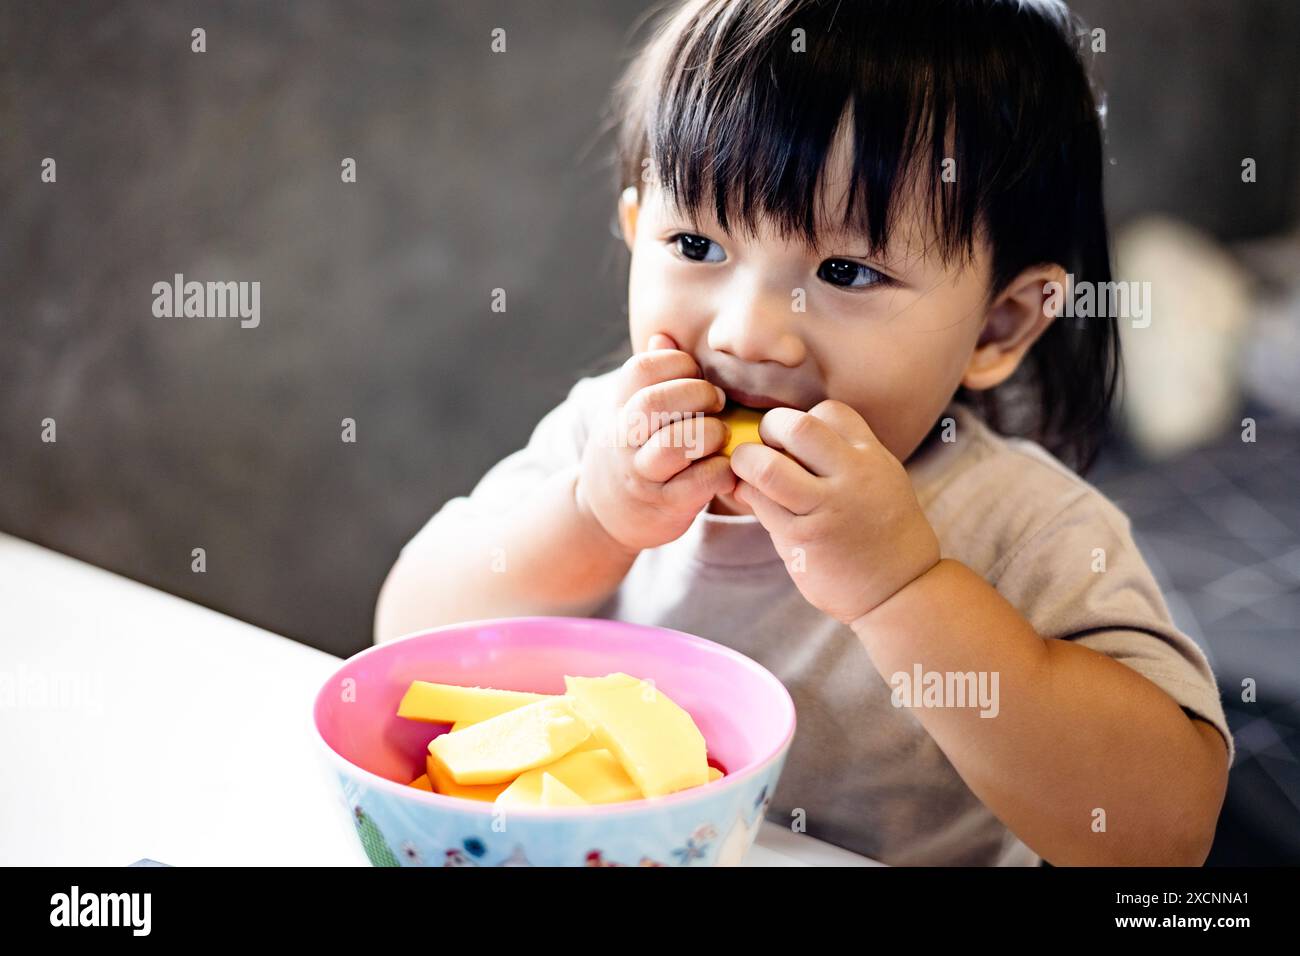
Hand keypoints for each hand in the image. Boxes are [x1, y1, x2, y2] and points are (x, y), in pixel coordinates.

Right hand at [575, 332, 736, 554]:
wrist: (603, 515)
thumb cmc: (631, 452)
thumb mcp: (627, 412)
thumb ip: (648, 377)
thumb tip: (664, 336)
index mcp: (616, 407)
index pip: (641, 369)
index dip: (676, 363)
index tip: (696, 374)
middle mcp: (622, 438)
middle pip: (654, 402)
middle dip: (696, 394)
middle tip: (717, 401)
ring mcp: (641, 474)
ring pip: (674, 445)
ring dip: (709, 433)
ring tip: (721, 433)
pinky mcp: (664, 505)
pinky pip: (697, 483)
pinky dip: (720, 470)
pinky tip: (726, 465)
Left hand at [729, 400, 940, 625]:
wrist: (902, 590)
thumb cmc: (883, 532)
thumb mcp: (882, 480)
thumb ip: (845, 456)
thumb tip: (789, 438)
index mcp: (872, 458)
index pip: (829, 412)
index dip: (802, 418)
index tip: (794, 440)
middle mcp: (852, 478)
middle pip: (796, 427)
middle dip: (769, 429)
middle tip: (762, 448)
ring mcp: (827, 509)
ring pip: (767, 467)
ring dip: (745, 463)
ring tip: (747, 472)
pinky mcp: (803, 539)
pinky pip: (761, 505)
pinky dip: (748, 495)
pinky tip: (755, 501)